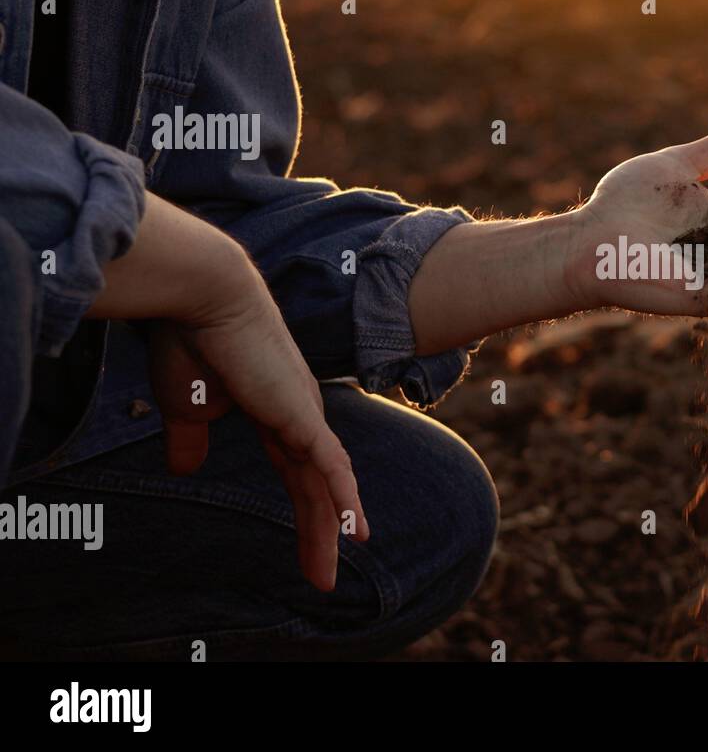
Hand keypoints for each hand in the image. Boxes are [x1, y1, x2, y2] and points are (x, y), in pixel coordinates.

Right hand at [93, 194, 368, 590]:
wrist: (202, 299)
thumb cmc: (190, 343)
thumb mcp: (186, 408)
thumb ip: (190, 440)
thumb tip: (184, 468)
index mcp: (276, 414)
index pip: (297, 474)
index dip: (305, 512)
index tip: (310, 548)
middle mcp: (299, 416)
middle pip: (317, 487)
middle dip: (321, 533)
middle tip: (324, 576)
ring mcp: (305, 415)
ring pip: (326, 485)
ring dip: (330, 530)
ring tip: (331, 572)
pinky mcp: (301, 414)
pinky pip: (330, 465)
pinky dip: (344, 499)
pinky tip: (355, 531)